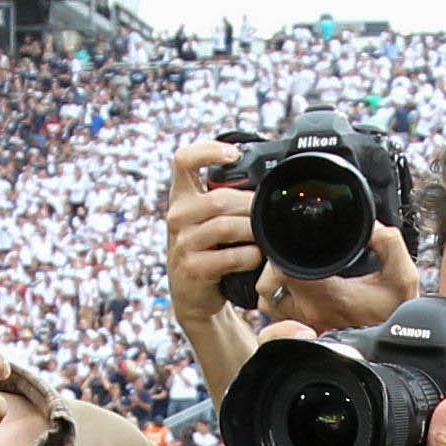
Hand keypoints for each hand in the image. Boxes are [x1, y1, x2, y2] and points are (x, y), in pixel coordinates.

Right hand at [163, 138, 259, 330]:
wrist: (192, 293)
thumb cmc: (208, 249)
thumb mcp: (207, 218)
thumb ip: (226, 197)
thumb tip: (266, 179)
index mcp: (182, 196)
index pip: (184, 160)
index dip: (208, 151)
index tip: (234, 154)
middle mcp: (177, 216)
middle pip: (220, 199)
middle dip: (251, 206)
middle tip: (268, 214)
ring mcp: (183, 243)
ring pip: (226, 227)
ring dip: (253, 232)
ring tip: (265, 236)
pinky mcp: (193, 268)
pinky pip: (231, 257)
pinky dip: (250, 256)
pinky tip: (256, 257)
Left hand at [258, 222, 421, 337]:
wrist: (399, 346)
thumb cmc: (398, 314)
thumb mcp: (404, 275)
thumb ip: (389, 244)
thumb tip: (370, 227)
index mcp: (331, 296)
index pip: (284, 269)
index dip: (285, 248)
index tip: (298, 239)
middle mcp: (312, 313)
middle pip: (269, 282)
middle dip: (276, 262)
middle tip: (295, 251)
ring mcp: (305, 324)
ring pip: (267, 298)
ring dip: (274, 281)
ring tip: (294, 267)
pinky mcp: (303, 330)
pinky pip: (273, 314)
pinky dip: (277, 298)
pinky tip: (296, 286)